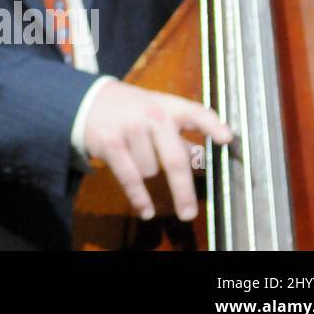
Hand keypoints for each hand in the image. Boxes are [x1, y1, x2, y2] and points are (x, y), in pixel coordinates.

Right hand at [83, 78, 232, 220]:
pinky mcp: (111, 142)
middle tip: (189, 213)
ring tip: (135, 155)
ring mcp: (130, 128)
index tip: (227, 139)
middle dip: (183, 190)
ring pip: (150, 171)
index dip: (212, 125)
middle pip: (175, 160)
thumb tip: (201, 159)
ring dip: (146, 172)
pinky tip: (146, 209)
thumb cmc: (129, 109)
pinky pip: (130, 178)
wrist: (86, 101)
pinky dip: (139, 197)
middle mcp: (151, 115)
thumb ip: (177, 132)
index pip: (195, 112)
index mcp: (167, 106)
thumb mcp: (154, 110)